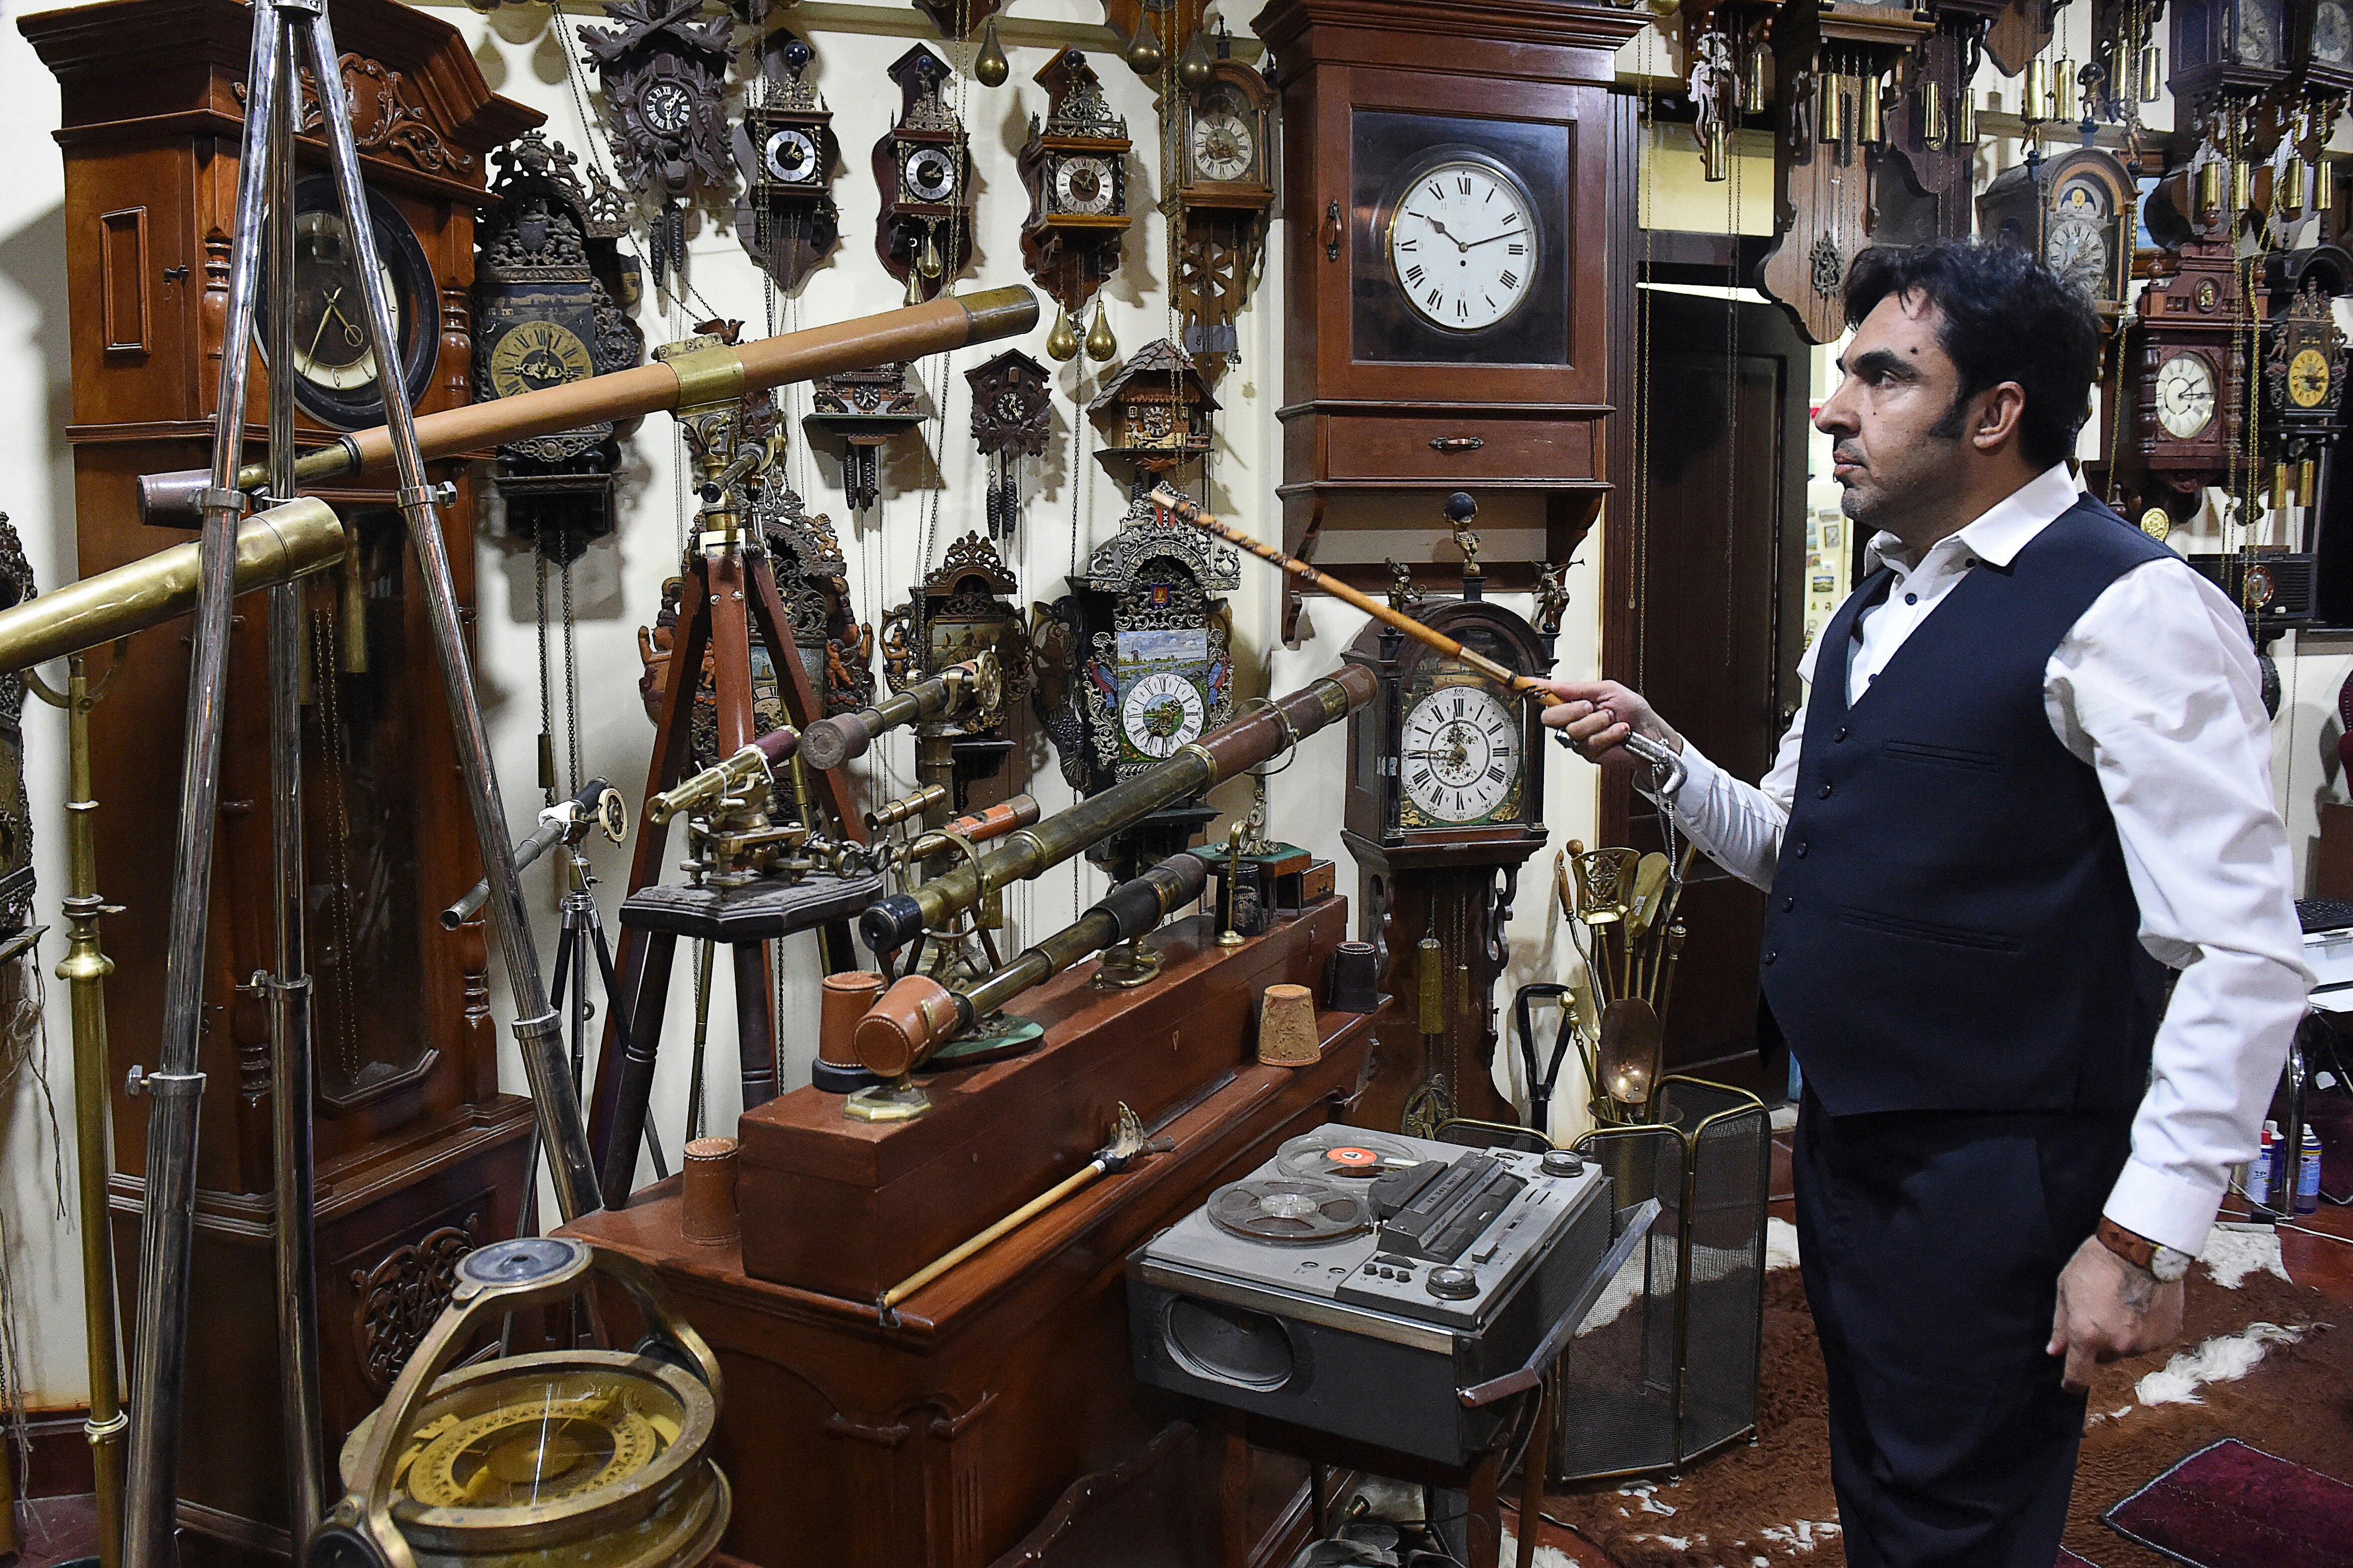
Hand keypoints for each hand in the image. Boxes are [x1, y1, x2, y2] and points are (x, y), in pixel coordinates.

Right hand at [1535, 679, 1681, 767]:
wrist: (1651, 734)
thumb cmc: (1634, 710)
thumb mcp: (1607, 689)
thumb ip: (1578, 688)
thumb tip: (1554, 684)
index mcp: (1574, 701)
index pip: (1543, 695)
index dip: (1525, 690)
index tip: (1507, 684)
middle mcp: (1572, 720)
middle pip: (1550, 717)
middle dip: (1574, 710)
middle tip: (1592, 707)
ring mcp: (1578, 739)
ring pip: (1573, 731)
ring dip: (1599, 723)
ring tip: (1613, 721)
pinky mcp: (1589, 754)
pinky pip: (1590, 743)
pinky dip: (1610, 734)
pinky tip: (1620, 732)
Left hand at [2048, 1235, 2184, 1394]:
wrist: (2141, 1247)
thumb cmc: (2098, 1262)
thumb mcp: (2066, 1289)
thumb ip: (2061, 1325)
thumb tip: (2056, 1352)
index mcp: (2086, 1335)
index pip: (2078, 1375)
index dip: (2072, 1383)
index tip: (2070, 1384)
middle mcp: (2117, 1344)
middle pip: (2104, 1358)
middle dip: (2099, 1343)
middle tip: (2100, 1312)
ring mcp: (2145, 1342)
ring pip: (2128, 1348)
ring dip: (2124, 1334)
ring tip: (2123, 1302)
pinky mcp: (2167, 1334)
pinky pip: (2151, 1339)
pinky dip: (2146, 1328)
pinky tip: (2143, 1303)